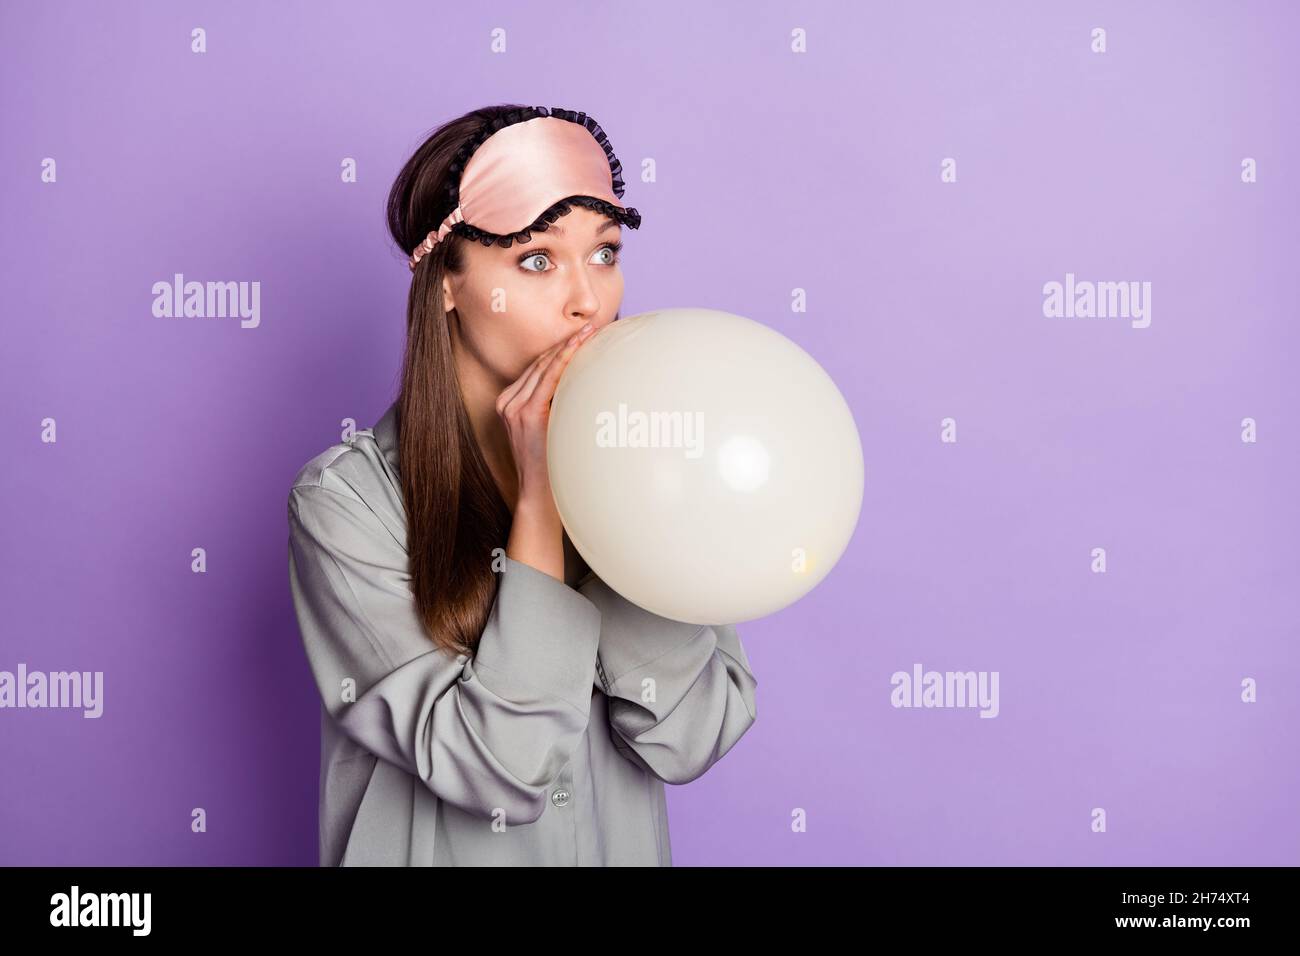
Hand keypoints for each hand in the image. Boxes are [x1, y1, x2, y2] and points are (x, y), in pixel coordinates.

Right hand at [495, 322, 597, 515]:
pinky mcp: (523, 415)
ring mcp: (513, 407)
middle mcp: (507, 402)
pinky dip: (564, 361)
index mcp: (511, 402)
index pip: (539, 367)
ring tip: (591, 331)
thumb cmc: (553, 464)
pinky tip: (579, 349)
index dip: (562, 347)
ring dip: (568, 346)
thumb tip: (586, 384)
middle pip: (541, 362)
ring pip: (543, 367)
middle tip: (593, 325)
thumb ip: (558, 406)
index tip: (585, 333)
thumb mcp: (552, 428)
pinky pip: (546, 380)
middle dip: (568, 342)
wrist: (539, 495)